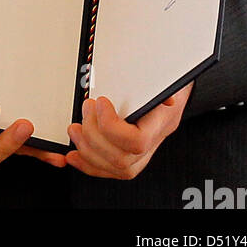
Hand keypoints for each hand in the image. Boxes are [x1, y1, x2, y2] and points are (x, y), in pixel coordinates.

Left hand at [65, 84, 192, 178]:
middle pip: (122, 159)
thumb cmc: (165, 82)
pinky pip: (109, 170)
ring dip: (87, 150)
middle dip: (94, 135)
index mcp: (160, 123)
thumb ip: (158, 84)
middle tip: (86, 109)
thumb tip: (166, 98)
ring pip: (114, 168)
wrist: (172, 91)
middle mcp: (152, 143)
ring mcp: (142, 154)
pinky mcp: (129, 155)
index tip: (100, 102)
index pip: (138, 142)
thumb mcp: (163, 76)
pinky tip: (73, 155)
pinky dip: (87, 164)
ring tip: (75, 128)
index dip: (112, 127)